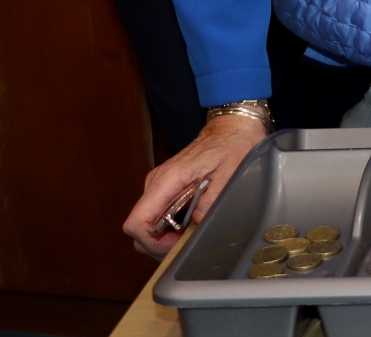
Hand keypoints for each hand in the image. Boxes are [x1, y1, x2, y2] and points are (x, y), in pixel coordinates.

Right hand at [124, 112, 264, 257]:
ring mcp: (159, 184)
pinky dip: (169, 226)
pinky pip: (157, 213)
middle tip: (186, 245)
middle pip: (138, 228)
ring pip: (147, 223)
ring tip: (192, 234)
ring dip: (164, 236)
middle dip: (158, 244)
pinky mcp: (165, 186)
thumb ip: (212, 199)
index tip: (175, 246)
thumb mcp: (231, 172)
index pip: (136, 222)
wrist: (232, 125)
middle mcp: (157, 183)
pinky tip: (190, 223)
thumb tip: (195, 224)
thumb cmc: (233, 144)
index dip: (151, 242)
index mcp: (169, 179)